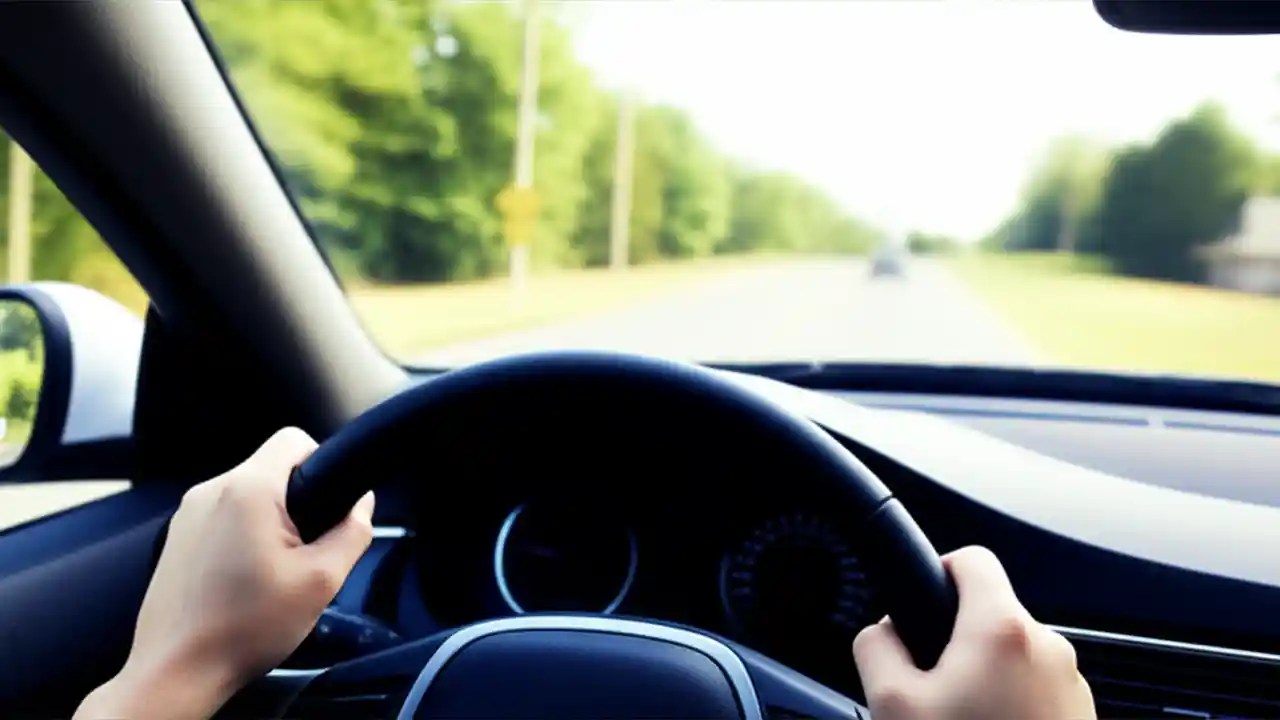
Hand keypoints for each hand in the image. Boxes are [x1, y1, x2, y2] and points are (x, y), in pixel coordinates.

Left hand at [76, 428, 374, 719]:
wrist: (177, 672)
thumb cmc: (243, 629)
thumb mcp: (320, 581)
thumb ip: (352, 532)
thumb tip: (362, 505)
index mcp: (247, 491)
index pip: (294, 440)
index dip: (322, 465)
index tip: (326, 507)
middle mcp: (210, 491)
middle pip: (271, 469)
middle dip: (296, 502)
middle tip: (304, 552)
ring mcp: (187, 514)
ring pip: (248, 495)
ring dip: (269, 522)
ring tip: (274, 572)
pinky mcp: (176, 538)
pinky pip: (222, 517)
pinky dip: (241, 538)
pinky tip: (245, 581)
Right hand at [853, 546, 1094, 719]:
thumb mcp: (891, 703)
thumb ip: (876, 647)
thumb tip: (883, 633)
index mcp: (1001, 629)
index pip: (970, 559)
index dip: (936, 572)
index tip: (919, 604)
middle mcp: (1048, 647)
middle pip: (988, 614)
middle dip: (954, 643)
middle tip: (927, 691)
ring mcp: (1072, 684)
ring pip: (1012, 658)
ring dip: (983, 680)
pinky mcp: (1082, 717)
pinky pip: (1035, 692)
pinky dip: (1009, 706)